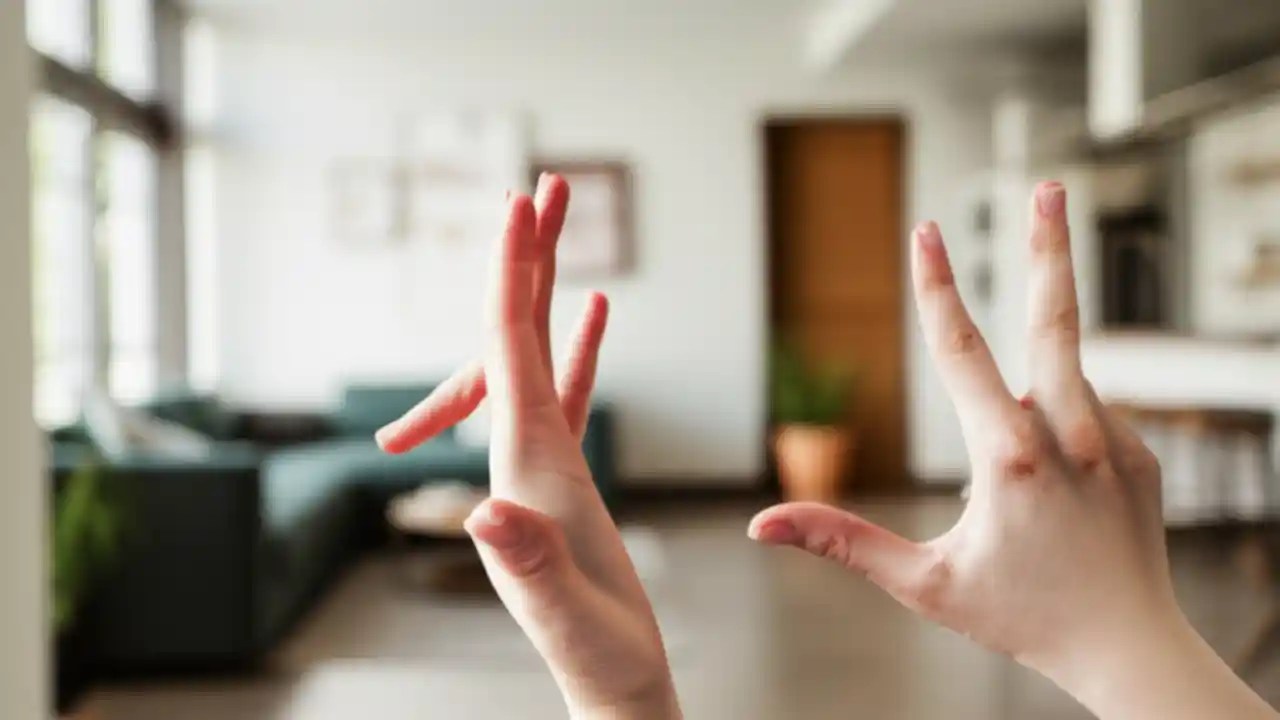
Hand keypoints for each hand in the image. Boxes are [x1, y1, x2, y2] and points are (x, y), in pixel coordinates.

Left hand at [376, 176, 679, 718]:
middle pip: (513, 328)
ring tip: (559, 223)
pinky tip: (597, 309)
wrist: (607, 674)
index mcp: (518, 459)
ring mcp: (542, 454)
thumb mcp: (560, 607)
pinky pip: (570, 386)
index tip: (514, 209)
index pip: (503, 348)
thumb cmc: (590, 649)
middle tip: (543, 183)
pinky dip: (580, 342)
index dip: (508, 275)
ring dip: (548, 284)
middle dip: (525, 255)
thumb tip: (483, 511)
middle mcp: (519, 445)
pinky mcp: (569, 471)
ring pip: (538, 347)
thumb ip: (524, 559)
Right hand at [750, 182, 1275, 718]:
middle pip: (1054, 320)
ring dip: (1031, 388)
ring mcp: (1115, 439)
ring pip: (1061, 382)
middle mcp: (1070, 435)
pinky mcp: (1141, 453)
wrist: (1131, 651)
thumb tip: (761, 523)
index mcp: (1010, 459)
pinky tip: (1062, 490)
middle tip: (1048, 184)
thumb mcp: (924, 584)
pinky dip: (1060, 430)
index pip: (961, 352)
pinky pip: (1089, 416)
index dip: (936, 288)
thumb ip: (843, 542)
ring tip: (1024, 487)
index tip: (926, 232)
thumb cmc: (1023, 618)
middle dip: (1048, 246)